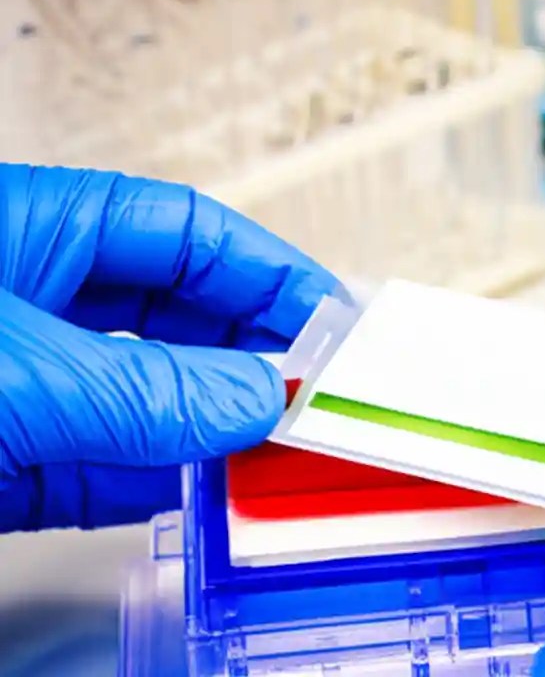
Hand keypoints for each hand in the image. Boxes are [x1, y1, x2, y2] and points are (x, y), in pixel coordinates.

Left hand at [0, 164, 339, 531]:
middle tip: (317, 392)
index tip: (330, 318)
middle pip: (175, 317)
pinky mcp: (2, 467)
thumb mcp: (17, 370)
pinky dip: (162, 487)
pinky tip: (212, 494)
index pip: (180, 232)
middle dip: (252, 355)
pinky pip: (102, 472)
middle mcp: (28, 306)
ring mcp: (19, 388)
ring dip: (217, 431)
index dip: (265, 271)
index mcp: (25, 232)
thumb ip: (142, 389)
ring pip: (147, 401)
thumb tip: (254, 400)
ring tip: (281, 451)